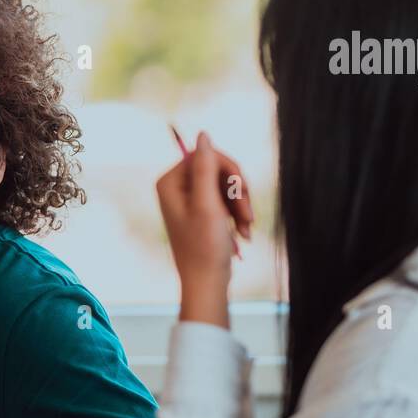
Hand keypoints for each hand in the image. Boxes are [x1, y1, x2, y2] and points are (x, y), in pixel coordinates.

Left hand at [155, 131, 252, 327]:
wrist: (207, 282)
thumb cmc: (204, 247)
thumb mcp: (207, 204)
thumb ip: (204, 167)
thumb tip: (202, 134)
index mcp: (170, 182)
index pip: (207, 155)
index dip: (229, 170)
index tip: (241, 192)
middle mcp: (177, 187)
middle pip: (218, 169)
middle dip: (237, 191)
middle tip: (247, 215)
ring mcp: (190, 199)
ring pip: (226, 185)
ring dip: (241, 205)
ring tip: (246, 228)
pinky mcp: (203, 211)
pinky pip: (226, 200)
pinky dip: (238, 213)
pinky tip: (243, 232)